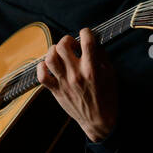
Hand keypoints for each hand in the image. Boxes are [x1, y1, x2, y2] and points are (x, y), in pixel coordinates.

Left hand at [36, 27, 117, 142]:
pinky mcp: (56, 91)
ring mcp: (64, 83)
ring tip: (60, 53)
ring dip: (54, 50)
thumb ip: (102, 57)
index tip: (86, 34)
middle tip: (72, 45)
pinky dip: (42, 67)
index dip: (86, 32)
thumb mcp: (111, 74)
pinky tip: (49, 65)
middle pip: (63, 46)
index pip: (86, 41)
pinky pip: (42, 76)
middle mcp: (76, 74)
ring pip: (50, 58)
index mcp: (92, 69)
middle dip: (67, 40)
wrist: (99, 121)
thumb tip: (93, 42)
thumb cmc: (107, 97)